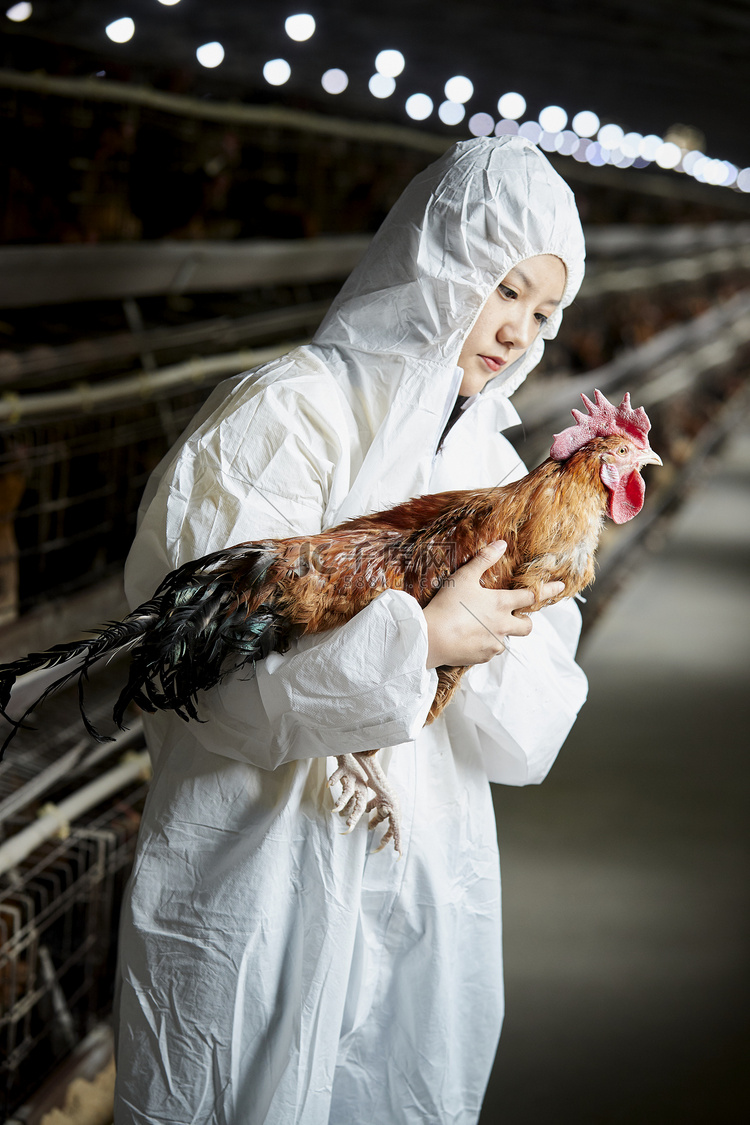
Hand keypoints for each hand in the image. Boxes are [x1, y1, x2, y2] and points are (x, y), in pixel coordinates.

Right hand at [422, 541, 564, 668]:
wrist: (432, 638)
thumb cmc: (447, 605)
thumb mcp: (463, 577)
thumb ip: (483, 560)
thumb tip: (501, 544)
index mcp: (500, 604)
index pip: (531, 596)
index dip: (548, 591)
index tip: (560, 587)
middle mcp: (503, 625)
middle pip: (527, 626)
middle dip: (526, 621)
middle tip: (516, 616)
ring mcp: (494, 643)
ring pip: (508, 639)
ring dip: (502, 633)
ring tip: (482, 626)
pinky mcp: (483, 657)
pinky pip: (491, 650)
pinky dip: (486, 644)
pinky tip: (470, 638)